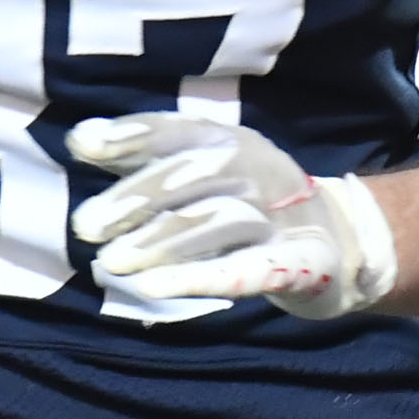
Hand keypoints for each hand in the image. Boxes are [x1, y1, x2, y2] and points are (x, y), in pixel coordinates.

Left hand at [67, 114, 397, 318]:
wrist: (337, 245)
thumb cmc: (249, 204)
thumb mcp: (207, 172)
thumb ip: (149, 159)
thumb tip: (81, 140)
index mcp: (234, 141)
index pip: (180, 130)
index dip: (133, 133)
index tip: (82, 144)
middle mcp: (259, 169)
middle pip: (195, 174)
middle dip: (137, 197)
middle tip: (86, 226)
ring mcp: (282, 217)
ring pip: (218, 223)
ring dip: (161, 241)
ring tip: (110, 263)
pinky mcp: (300, 264)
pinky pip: (249, 270)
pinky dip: (200, 277)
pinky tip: (155, 288)